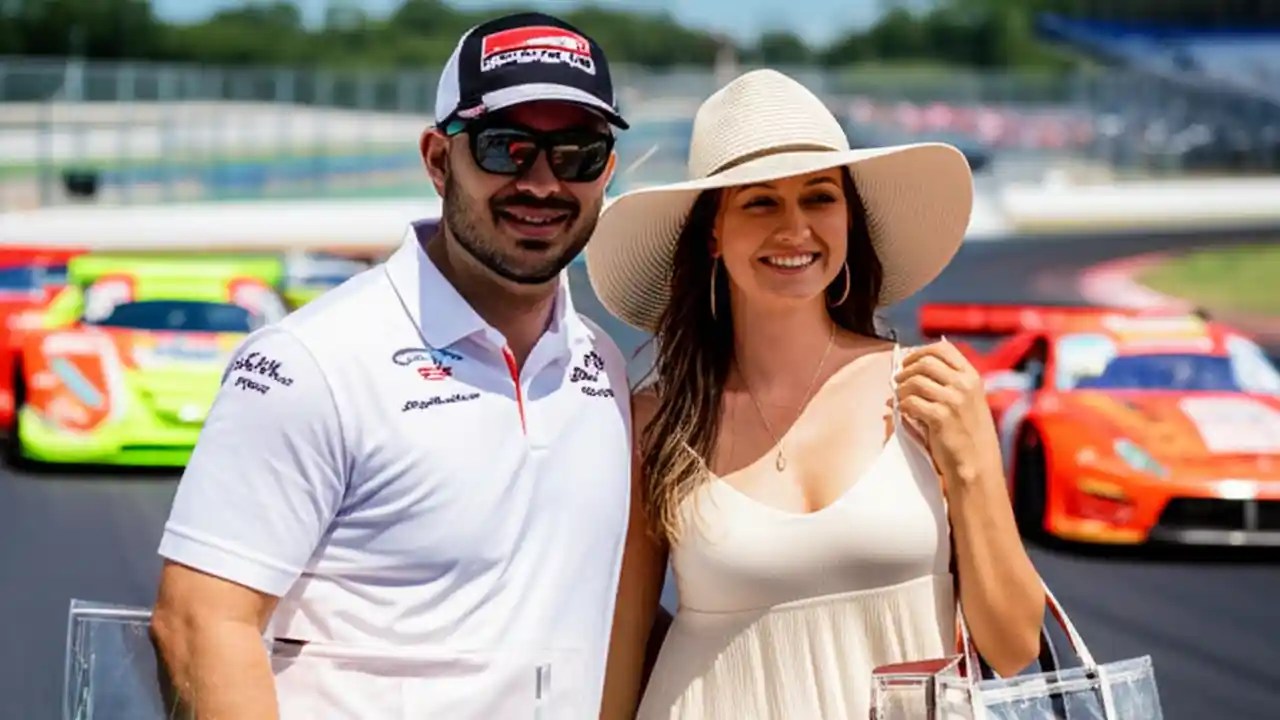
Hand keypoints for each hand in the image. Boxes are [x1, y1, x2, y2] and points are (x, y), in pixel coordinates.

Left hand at [894, 340, 1002, 489]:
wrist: (978, 464)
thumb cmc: (969, 434)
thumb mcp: (968, 401)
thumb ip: (947, 384)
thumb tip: (908, 371)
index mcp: (972, 377)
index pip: (943, 348)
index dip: (920, 351)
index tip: (907, 361)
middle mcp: (964, 384)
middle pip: (925, 361)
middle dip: (906, 370)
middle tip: (898, 381)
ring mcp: (953, 400)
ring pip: (914, 381)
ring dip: (901, 390)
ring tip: (900, 399)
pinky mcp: (940, 417)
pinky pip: (910, 402)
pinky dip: (903, 406)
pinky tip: (905, 413)